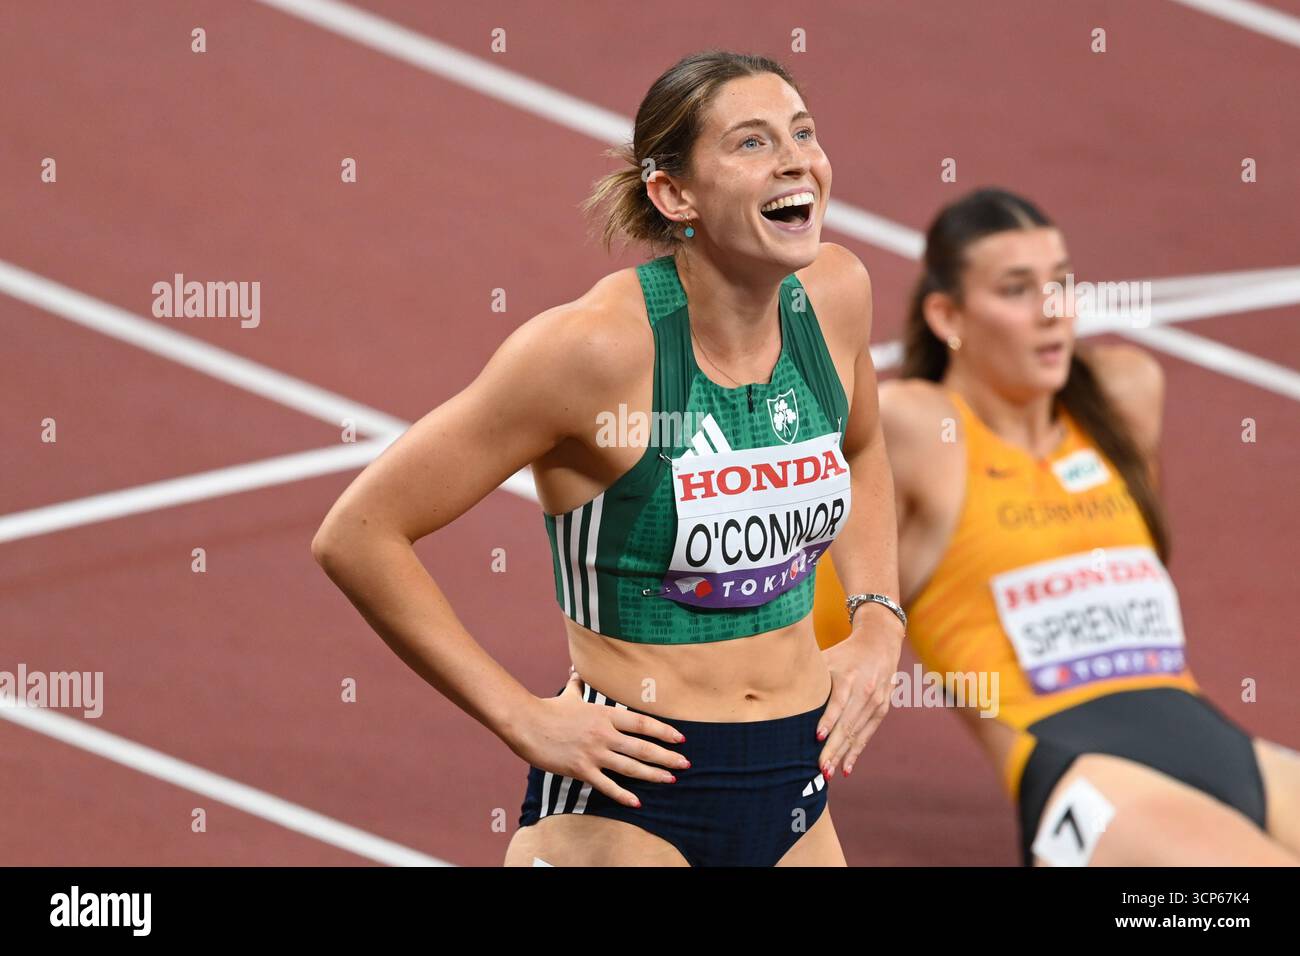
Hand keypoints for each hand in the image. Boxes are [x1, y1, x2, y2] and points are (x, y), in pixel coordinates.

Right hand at [505, 670, 690, 807]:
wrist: (526, 723)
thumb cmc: (548, 709)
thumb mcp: (569, 695)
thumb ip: (578, 686)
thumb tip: (576, 672)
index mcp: (605, 715)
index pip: (643, 723)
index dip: (664, 731)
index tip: (680, 738)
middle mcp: (604, 734)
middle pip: (643, 747)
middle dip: (667, 757)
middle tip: (685, 764)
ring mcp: (594, 753)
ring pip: (630, 767)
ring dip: (653, 775)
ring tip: (669, 780)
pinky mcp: (581, 769)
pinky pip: (607, 785)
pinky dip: (624, 795)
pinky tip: (637, 802)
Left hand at [816, 610, 903, 778]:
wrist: (880, 644)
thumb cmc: (845, 653)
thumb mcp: (828, 657)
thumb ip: (808, 673)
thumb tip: (776, 687)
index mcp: (849, 678)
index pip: (838, 703)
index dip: (828, 720)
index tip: (816, 736)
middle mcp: (865, 692)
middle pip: (847, 724)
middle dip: (833, 748)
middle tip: (820, 768)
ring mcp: (876, 703)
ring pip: (857, 734)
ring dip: (842, 755)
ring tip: (828, 773)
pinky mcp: (882, 711)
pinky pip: (867, 735)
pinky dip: (855, 752)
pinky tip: (845, 768)